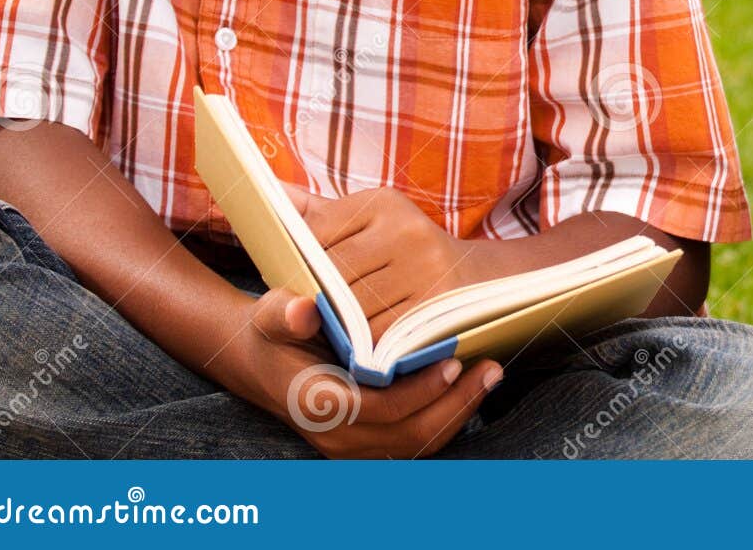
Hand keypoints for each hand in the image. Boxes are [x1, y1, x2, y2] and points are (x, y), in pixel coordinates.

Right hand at [216, 286, 501, 457]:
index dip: (418, 391)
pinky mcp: (370, 442)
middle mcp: (337, 434)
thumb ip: (284, 313)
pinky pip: (416, 438)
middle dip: (455, 405)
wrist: (261, 362)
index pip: (377, 409)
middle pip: (408, 434)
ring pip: (417, 442)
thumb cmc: (274, 332)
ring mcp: (355, 444)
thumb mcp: (270, 315)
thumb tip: (303, 309)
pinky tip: (471, 386)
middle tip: (491, 370)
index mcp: (316, 403)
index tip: (453, 363)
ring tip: (490, 375)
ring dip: (458, 412)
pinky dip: (447, 415)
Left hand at [285, 185, 489, 343]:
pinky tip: (365, 343)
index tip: (300, 280)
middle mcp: (406, 228)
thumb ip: (318, 213)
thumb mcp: (366, 222)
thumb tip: (272, 193)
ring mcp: (425, 264)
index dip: (300, 263)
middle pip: (332, 275)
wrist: (474, 279)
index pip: (315, 233)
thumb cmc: (403, 251)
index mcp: (382, 202)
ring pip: (353, 308)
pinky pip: (380, 333)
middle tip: (312, 314)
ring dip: (341, 326)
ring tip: (338, 330)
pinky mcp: (437, 301)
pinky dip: (367, 344)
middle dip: (318, 298)